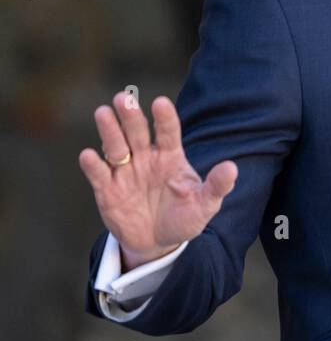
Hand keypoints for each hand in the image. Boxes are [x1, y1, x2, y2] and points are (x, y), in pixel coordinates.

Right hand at [79, 91, 237, 266]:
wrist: (158, 242)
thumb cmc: (184, 218)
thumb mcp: (204, 205)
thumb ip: (216, 187)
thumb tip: (232, 168)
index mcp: (170, 156)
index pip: (168, 132)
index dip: (164, 118)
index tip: (160, 103)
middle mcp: (145, 158)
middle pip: (137, 132)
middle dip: (130, 115)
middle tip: (123, 97)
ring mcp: (125, 172)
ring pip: (115, 146)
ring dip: (109, 130)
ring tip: (103, 112)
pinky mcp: (107, 189)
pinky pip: (99, 174)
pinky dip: (93, 165)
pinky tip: (89, 155)